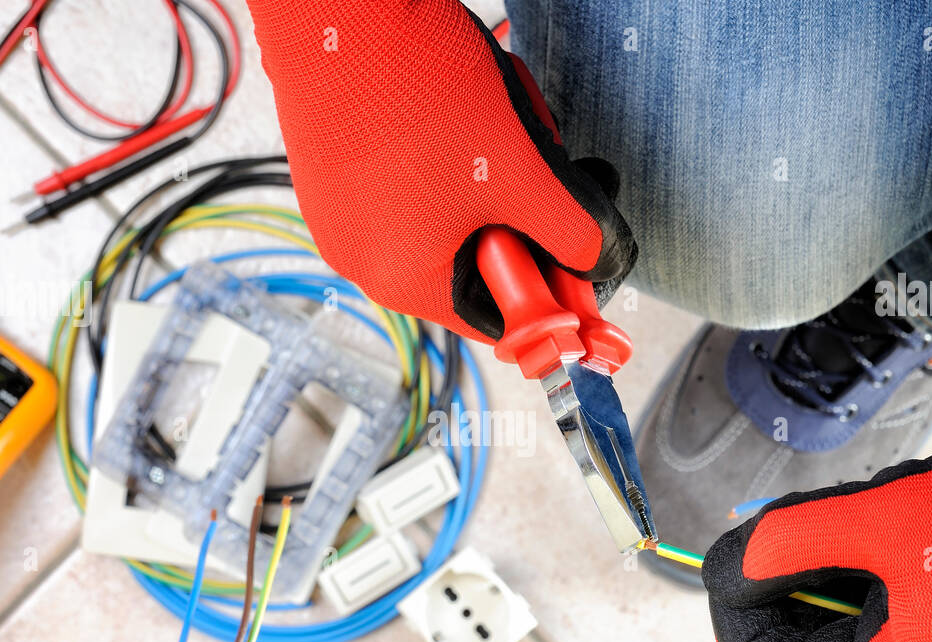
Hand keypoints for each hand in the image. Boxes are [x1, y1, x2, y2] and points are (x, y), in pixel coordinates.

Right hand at [246, 0, 634, 342]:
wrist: (336, 4)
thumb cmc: (420, 88)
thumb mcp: (523, 173)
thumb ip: (573, 232)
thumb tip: (599, 260)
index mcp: (405, 281)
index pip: (498, 322)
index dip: (549, 291)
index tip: (577, 256)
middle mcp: (362, 260)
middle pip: (472, 265)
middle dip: (517, 216)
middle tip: (538, 165)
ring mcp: (341, 215)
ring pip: (445, 218)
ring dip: (487, 179)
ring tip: (494, 122)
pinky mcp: (332, 173)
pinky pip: (407, 186)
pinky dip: (446, 157)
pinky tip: (457, 110)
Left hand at [702, 440, 931, 641]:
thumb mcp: (877, 519)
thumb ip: (788, 540)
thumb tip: (731, 561)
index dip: (733, 616)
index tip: (731, 560)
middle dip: (778, 596)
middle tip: (779, 534)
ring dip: (819, 588)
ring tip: (839, 528)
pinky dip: (857, 593)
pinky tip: (874, 544)